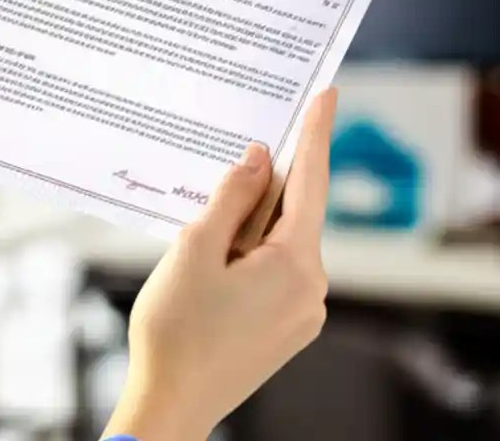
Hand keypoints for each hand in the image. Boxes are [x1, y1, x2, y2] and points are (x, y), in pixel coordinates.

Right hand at [104, 88, 338, 440]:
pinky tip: (212, 264)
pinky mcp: (288, 330)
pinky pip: (274, 273)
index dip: (316, 133)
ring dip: (247, 228)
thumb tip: (259, 161)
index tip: (327, 93)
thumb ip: (232, 198)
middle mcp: (312, 288)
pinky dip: (248, 256)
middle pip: (291, 214)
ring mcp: (303, 313)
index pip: (311, 181)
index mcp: (295, 263)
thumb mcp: (195, 249)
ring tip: (199, 240)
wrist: (172, 406)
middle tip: (225, 165)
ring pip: (279, 245)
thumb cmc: (175, 332)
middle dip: (260, 188)